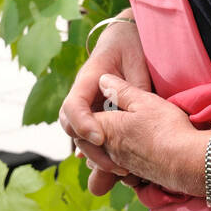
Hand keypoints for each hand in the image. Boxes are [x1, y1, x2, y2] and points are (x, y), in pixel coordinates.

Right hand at [59, 16, 151, 196]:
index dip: (82, 123)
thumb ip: (134, 87)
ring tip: (122, 173)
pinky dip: (105, 153)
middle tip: (116, 166)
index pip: (73, 105)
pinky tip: (124, 170)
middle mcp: (82, 95)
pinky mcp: (97, 115)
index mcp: (87, 79)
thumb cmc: (132, 45)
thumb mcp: (138, 61)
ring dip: (97, 156)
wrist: (126, 37)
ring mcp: (87, 106)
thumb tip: (133, 112)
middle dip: (91, 149)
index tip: (100, 137)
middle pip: (72, 128)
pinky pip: (94, 137)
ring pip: (80, 137)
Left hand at [68, 74, 205, 199]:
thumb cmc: (166, 128)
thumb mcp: (145, 101)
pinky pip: (118, 165)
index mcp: (106, 128)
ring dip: (107, 144)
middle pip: (90, 140)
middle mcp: (108, 149)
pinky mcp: (134, 173)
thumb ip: (121, 90)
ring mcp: (121, 164)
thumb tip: (102, 80)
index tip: (106, 100)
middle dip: (96, 129)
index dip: (92, 109)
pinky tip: (135, 149)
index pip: (84, 119)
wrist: (186, 162)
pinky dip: (121, 157)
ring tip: (122, 133)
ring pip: (103, 154)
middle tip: (111, 115)